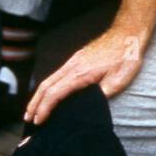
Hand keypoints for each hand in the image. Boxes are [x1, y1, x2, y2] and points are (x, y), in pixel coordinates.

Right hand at [24, 20, 148, 124]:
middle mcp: (72, 66)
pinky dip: (48, 86)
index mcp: (80, 74)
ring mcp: (73, 61)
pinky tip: (49, 93)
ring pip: (49, 79)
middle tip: (27, 119)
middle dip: (34, 104)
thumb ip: (101, 96)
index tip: (38, 122)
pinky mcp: (77, 59)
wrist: (128, 34)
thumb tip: (89, 108)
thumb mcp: (119, 81)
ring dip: (39, 95)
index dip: (44, 109)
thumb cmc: (126, 57)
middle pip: (45, 87)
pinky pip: (56, 74)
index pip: (54, 94)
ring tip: (33, 110)